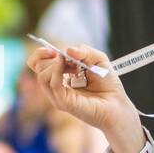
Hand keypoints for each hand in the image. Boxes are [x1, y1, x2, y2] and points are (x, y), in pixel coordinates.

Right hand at [27, 45, 142, 152]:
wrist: (117, 103)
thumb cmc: (108, 83)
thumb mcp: (98, 59)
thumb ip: (84, 50)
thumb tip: (67, 50)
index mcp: (60, 75)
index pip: (38, 64)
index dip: (41, 53)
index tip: (52, 49)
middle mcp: (56, 85)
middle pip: (37, 68)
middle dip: (45, 56)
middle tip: (62, 55)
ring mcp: (58, 95)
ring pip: (42, 77)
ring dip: (53, 64)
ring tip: (70, 63)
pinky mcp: (63, 102)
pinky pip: (53, 84)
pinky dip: (56, 71)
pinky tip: (66, 65)